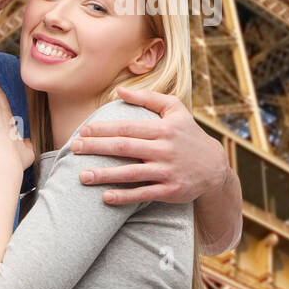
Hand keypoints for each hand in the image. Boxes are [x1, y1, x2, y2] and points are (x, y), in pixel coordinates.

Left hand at [71, 84, 229, 204]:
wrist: (214, 166)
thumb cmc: (188, 134)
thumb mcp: (176, 110)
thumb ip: (149, 98)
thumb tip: (119, 91)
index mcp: (163, 128)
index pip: (128, 127)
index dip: (104, 128)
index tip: (83, 130)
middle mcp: (165, 149)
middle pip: (125, 147)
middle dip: (97, 147)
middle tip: (74, 148)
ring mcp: (167, 171)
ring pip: (131, 173)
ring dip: (105, 175)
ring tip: (82, 176)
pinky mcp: (170, 190)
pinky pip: (143, 194)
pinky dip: (124, 196)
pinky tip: (105, 197)